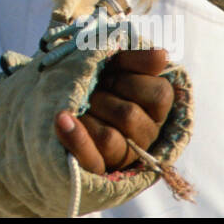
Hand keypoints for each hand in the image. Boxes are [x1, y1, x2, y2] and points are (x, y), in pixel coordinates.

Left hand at [53, 49, 173, 174]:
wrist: (62, 96)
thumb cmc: (97, 78)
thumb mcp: (115, 63)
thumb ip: (135, 58)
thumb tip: (162, 56)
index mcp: (155, 108)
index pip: (158, 95)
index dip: (128, 79)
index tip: (109, 73)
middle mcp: (145, 136)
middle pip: (129, 116)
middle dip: (102, 95)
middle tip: (89, 88)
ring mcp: (123, 155)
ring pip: (109, 139)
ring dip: (87, 114)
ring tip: (77, 104)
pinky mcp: (97, 167)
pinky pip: (90, 160)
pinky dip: (76, 139)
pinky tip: (61, 119)